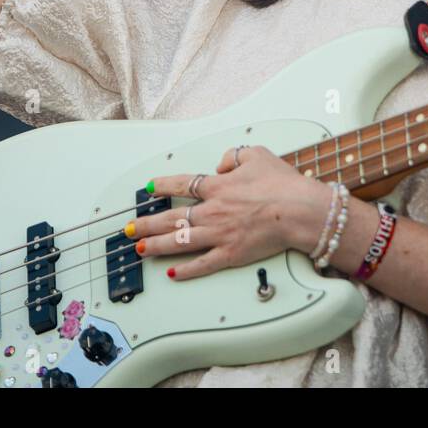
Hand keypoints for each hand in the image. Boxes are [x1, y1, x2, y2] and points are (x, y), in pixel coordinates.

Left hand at [127, 145, 329, 279]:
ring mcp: (219, 234)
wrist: (299, 210)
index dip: (162, 186)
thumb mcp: (258, 154)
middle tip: (129, 227)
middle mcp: (212, 211)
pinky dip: (185, 270)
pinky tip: (172, 273)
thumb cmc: (283, 184)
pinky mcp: (230, 254)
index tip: (148, 188)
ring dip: (156, 245)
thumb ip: (234, 155)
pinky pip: (202, 264)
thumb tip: (221, 164)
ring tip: (140, 248)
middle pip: (170, 218)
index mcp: (218, 186)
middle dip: (146, 222)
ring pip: (178, 242)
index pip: (181, 185)